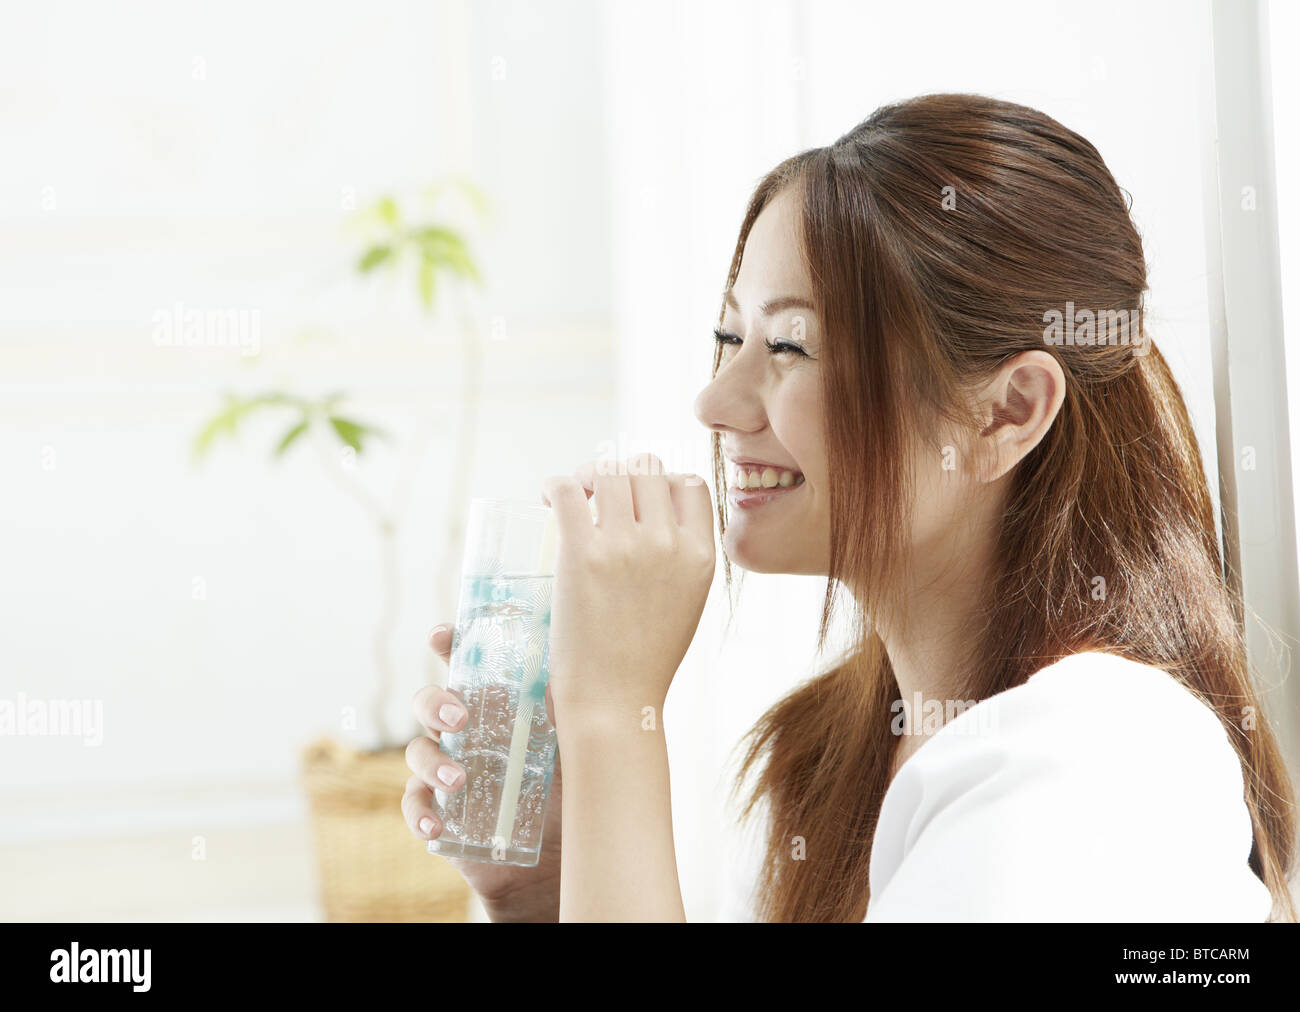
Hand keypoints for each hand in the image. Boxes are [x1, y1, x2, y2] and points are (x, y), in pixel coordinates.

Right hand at [403, 624, 561, 920]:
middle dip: (435, 702)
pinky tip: (437, 826)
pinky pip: (413, 803)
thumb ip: (567, 715)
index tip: (442, 635)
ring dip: (432, 761)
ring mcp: (447, 770)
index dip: (449, 644)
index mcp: (496, 708)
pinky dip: (419, 812)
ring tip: (459, 779)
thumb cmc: (567, 794)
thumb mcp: (575, 751)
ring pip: (418, 750)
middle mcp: (466, 733)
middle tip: (459, 717)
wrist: (557, 861)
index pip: (467, 666)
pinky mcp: (440, 810)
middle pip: (431, 702)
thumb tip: (560, 679)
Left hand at [540, 452, 715, 722]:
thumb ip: (681, 559)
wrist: (614, 699)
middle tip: (598, 493)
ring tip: (574, 494)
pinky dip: (557, 483)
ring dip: (589, 474)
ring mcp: (625, 546)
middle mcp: (667, 543)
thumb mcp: (688, 602)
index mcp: (700, 555)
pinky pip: (568, 488)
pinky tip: (550, 497)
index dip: (661, 481)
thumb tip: (655, 522)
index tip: (637, 498)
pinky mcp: (582, 554)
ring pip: (609, 472)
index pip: (689, 483)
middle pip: (646, 469)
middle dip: (621, 473)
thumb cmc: (645, 659)